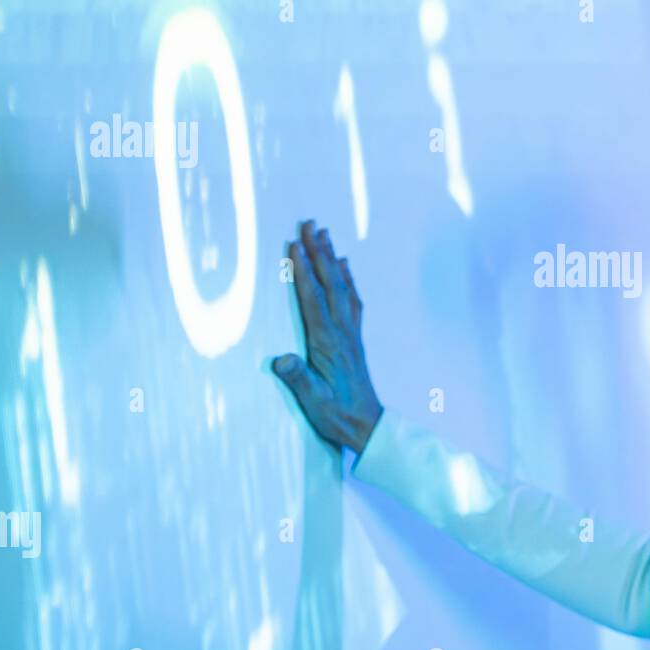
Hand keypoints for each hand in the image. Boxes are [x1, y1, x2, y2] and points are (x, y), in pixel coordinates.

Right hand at [272, 220, 382, 453]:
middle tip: (309, 222)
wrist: (367, 426)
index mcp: (327, 342)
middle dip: (318, 251)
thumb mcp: (313, 402)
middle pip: (329, 283)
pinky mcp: (354, 337)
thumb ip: (298, 380)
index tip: (294, 244)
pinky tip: (344, 267)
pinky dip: (347, 278)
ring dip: (332, 258)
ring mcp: (350, 332)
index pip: (312, 299)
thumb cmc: (336, 415)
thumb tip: (282, 360)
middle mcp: (341, 331)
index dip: (302, 271)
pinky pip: (351, 299)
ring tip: (325, 233)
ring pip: (341, 286)